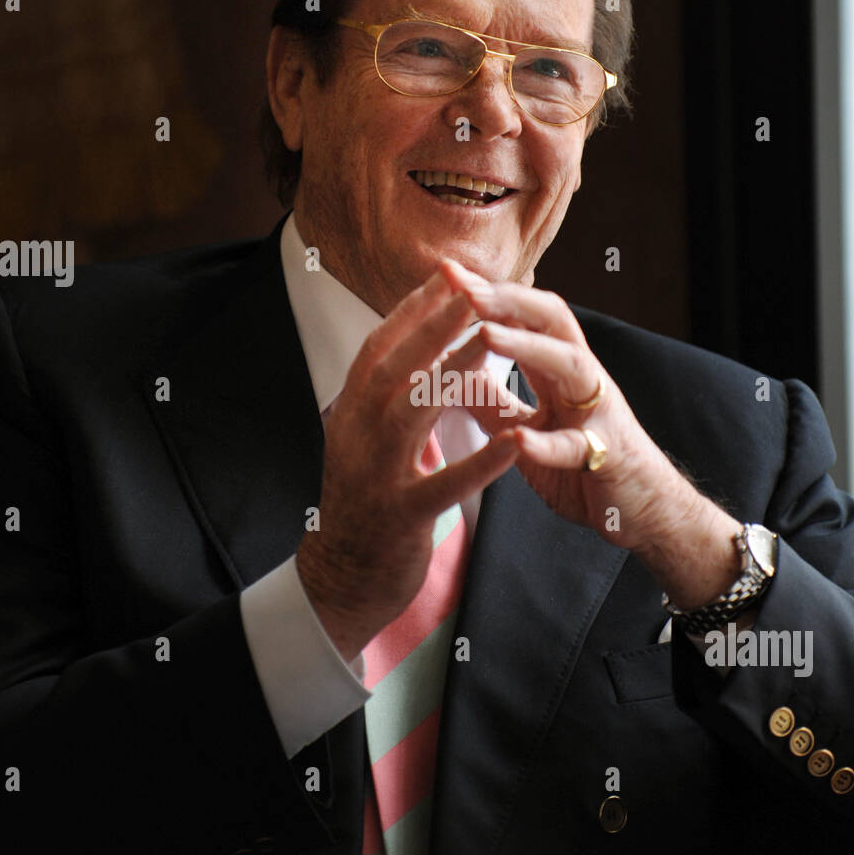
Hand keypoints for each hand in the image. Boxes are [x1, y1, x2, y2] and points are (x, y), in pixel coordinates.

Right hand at [295, 270, 518, 661]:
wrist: (342, 578)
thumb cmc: (365, 505)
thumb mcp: (366, 443)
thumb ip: (387, 402)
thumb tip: (415, 352)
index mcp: (349, 416)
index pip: (378, 350)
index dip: (411, 310)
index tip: (446, 276)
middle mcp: (354, 438)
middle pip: (393, 368)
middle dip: (433, 324)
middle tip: (473, 288)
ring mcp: (373, 478)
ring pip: (412, 413)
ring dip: (452, 372)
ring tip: (491, 341)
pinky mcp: (399, 517)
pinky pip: (442, 485)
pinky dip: (478, 463)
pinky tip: (511, 443)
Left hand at [439, 260, 743, 608]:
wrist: (643, 509)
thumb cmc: (583, 462)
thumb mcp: (525, 427)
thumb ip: (489, 400)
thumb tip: (444, 372)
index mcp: (560, 370)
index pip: (525, 316)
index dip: (488, 293)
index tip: (445, 270)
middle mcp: (584, 381)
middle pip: (552, 321)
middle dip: (508, 299)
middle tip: (463, 284)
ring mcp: (598, 415)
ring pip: (571, 366)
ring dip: (528, 348)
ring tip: (486, 334)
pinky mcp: (606, 457)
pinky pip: (577, 447)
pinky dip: (546, 444)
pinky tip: (518, 439)